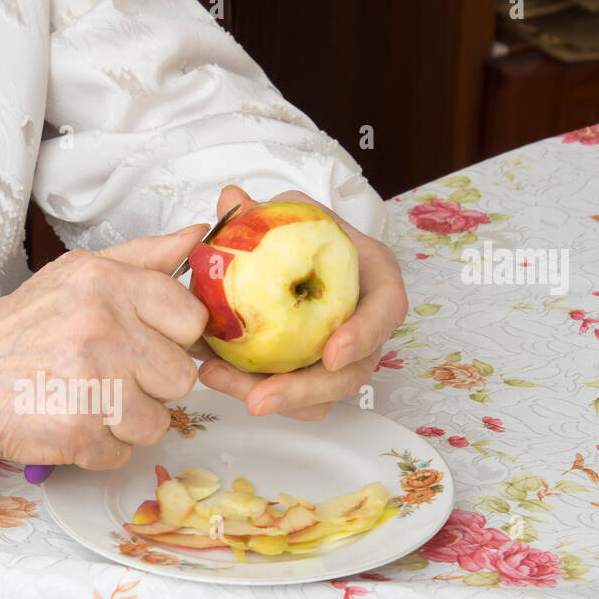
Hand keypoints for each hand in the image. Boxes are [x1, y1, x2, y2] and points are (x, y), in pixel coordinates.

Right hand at [0, 225, 209, 467]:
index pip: (191, 319)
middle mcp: (101, 327)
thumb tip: (198, 237)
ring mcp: (92, 382)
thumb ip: (142, 258)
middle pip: (181, 376)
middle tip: (110, 376)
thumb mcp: (76, 275)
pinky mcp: (78, 432)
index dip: (173, 339)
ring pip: (158, 421)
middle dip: (151, 384)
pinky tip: (71, 422)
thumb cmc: (18, 331)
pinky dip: (100, 448)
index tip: (146, 344)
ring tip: (88, 401)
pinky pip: (123, 453)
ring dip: (127, 421)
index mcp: (106, 283)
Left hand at [194, 185, 407, 418]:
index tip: (330, 354)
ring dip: (268, 399)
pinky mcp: (308, 374)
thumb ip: (264, 210)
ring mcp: (339, 358)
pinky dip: (249, 388)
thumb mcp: (291, 212)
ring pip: (317, 397)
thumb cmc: (307, 233)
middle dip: (304, 392)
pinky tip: (213, 372)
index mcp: (375, 282)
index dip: (363, 336)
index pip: (386, 312)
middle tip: (259, 398)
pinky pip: (289, 396)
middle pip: (350, 374)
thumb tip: (230, 198)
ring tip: (218, 379)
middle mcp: (364, 328)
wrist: (298, 254)